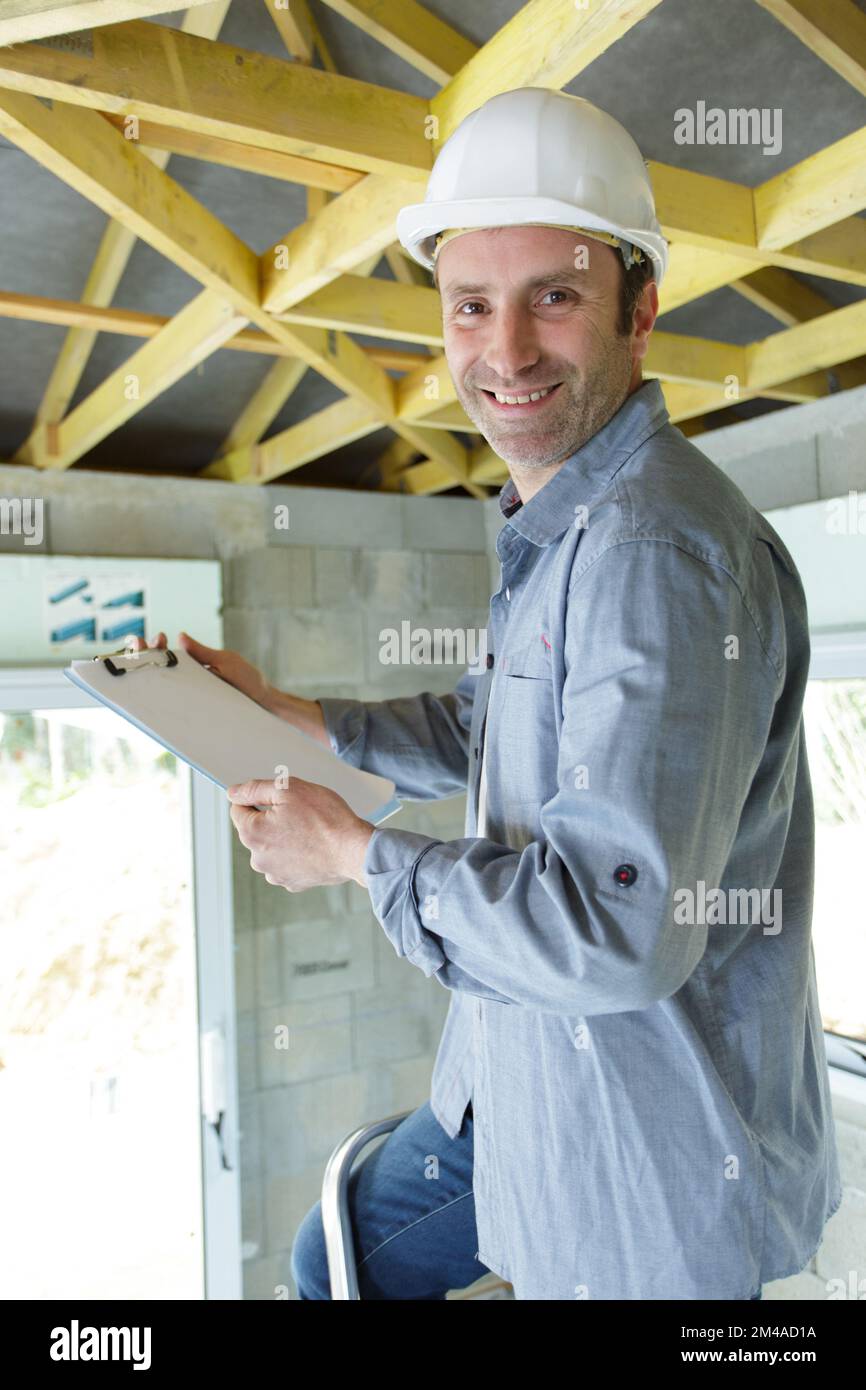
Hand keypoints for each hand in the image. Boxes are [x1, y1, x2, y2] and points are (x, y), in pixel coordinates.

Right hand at [124, 630, 278, 712]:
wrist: (263, 704)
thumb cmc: (247, 680)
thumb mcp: (225, 662)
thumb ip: (202, 652)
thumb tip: (180, 637)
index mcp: (194, 663)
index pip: (168, 653)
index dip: (156, 646)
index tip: (157, 638)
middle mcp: (188, 678)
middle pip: (157, 667)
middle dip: (143, 655)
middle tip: (138, 645)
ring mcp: (190, 694)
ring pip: (161, 686)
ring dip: (146, 675)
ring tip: (138, 660)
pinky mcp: (194, 710)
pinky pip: (173, 706)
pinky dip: (159, 701)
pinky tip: (148, 695)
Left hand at [228, 775, 373, 890]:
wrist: (355, 851)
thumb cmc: (325, 818)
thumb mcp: (288, 789)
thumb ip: (255, 789)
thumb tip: (232, 793)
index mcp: (252, 833)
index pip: (238, 809)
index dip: (258, 798)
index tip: (279, 799)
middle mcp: (258, 859)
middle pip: (255, 829)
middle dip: (272, 819)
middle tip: (299, 813)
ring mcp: (275, 874)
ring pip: (271, 847)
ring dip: (283, 837)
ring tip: (309, 831)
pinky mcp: (292, 882)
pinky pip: (287, 861)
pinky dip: (296, 853)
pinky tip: (313, 846)